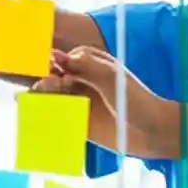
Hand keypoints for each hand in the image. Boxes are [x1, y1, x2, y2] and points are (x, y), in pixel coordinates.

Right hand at [39, 46, 180, 158]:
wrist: (151, 132)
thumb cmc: (135, 99)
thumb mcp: (110, 76)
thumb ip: (85, 65)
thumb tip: (55, 55)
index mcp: (91, 64)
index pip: (63, 58)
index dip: (52, 61)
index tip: (49, 65)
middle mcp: (82, 81)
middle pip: (52, 76)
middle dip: (45, 79)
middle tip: (49, 85)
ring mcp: (79, 101)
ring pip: (50, 96)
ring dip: (40, 97)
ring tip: (39, 100)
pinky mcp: (77, 122)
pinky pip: (54, 117)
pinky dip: (43, 115)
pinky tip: (37, 115)